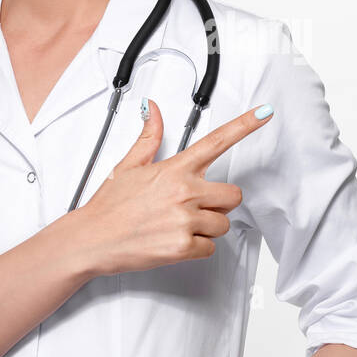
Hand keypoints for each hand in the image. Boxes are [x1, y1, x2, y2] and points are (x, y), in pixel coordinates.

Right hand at [72, 99, 273, 276]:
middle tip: (194, 206)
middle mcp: (185, 192)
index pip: (217, 141)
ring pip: (223, 224)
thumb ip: (149, 137)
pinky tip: (174, 241)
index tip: (264, 113)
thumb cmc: (110, 205)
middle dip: (219, 202)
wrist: (92, 239)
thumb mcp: (129, 165)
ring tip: (177, 225)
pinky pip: (210, 248)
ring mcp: (185, 220)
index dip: (245, 125)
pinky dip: (196, 248)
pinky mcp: (183, 247)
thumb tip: (152, 108)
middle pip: (233, 195)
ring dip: (207, 227)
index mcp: (176, 169)